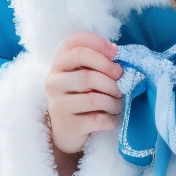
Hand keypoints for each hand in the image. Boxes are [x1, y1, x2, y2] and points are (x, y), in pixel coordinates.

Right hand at [46, 33, 120, 171]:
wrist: (67, 131)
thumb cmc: (81, 96)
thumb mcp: (83, 74)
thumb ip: (95, 61)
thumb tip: (117, 54)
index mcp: (59, 64)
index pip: (74, 44)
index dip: (98, 44)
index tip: (116, 52)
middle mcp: (54, 82)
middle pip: (86, 74)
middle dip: (110, 76)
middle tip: (121, 80)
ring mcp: (58, 105)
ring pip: (94, 99)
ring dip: (114, 101)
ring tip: (117, 102)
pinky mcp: (69, 125)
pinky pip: (99, 119)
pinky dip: (112, 118)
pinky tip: (111, 116)